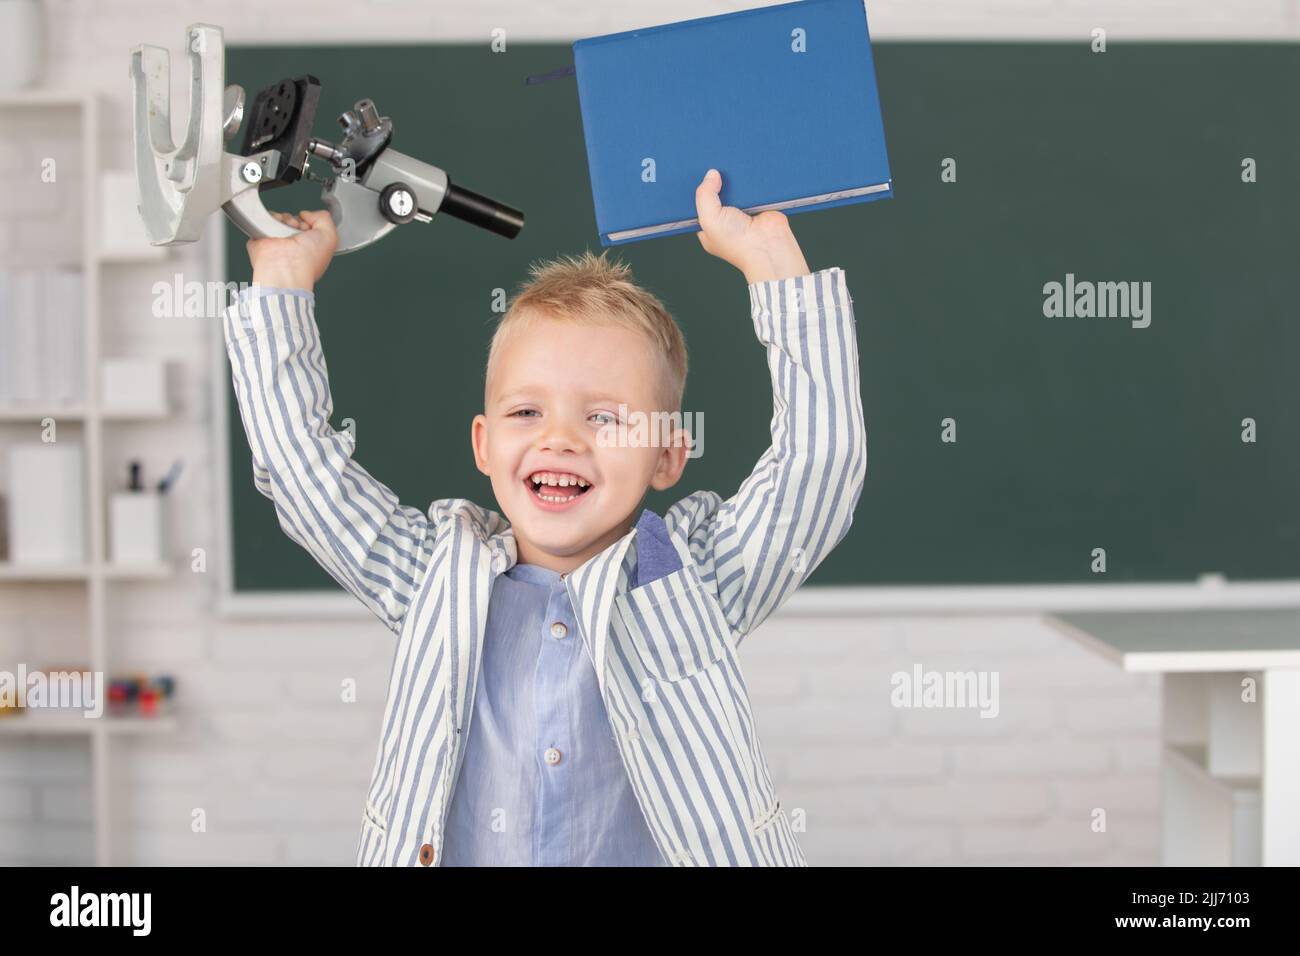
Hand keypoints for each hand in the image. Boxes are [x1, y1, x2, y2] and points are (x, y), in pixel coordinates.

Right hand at [247, 209, 337, 292]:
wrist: (286, 267)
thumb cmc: (308, 260)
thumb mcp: (330, 237)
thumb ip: (324, 219)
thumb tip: (307, 214)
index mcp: (310, 249)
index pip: (311, 226)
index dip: (311, 223)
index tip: (310, 228)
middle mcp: (294, 246)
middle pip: (295, 220)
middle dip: (298, 220)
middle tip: (299, 230)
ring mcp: (278, 242)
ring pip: (281, 218)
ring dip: (286, 218)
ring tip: (288, 229)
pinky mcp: (262, 238)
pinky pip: (266, 219)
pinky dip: (272, 218)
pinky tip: (277, 228)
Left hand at [694, 169, 809, 283]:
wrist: (769, 247)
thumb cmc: (737, 243)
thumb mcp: (709, 219)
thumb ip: (704, 195)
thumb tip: (711, 174)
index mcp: (710, 226)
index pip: (699, 204)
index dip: (697, 190)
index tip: (692, 173)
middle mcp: (726, 218)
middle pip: (717, 192)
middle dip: (714, 180)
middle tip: (710, 161)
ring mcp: (743, 210)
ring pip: (735, 186)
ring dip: (733, 176)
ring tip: (727, 160)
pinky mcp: (759, 202)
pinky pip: (752, 184)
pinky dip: (750, 177)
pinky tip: (745, 166)